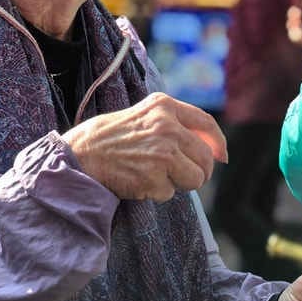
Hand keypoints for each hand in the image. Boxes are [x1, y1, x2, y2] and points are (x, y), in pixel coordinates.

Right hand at [62, 92, 227, 201]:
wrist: (79, 155)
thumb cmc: (108, 137)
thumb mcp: (143, 115)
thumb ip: (173, 124)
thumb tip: (210, 148)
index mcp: (165, 107)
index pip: (206, 123)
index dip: (218, 142)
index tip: (222, 156)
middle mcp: (167, 128)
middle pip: (205, 157)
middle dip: (200, 171)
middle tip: (183, 176)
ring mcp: (162, 154)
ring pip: (195, 179)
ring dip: (178, 183)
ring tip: (153, 175)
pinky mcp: (153, 179)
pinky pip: (170, 193)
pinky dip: (156, 193)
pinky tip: (137, 181)